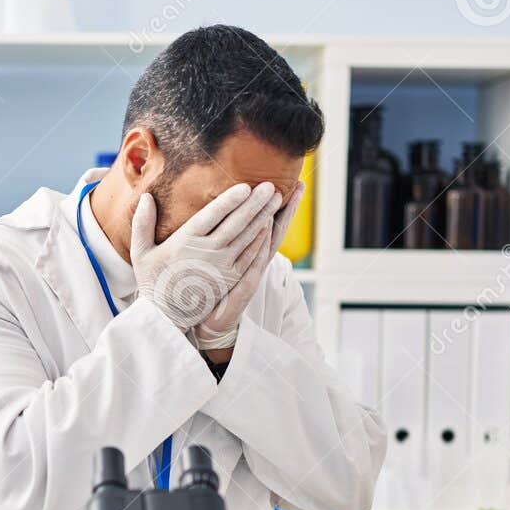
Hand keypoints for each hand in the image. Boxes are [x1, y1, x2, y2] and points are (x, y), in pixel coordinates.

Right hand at [129, 182, 279, 328]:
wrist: (165, 317)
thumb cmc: (153, 281)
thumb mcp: (141, 252)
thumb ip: (142, 224)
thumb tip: (146, 197)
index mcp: (185, 241)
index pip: (212, 215)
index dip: (230, 200)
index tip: (245, 186)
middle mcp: (206, 252)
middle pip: (235, 223)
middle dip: (254, 203)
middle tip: (269, 186)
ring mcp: (221, 266)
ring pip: (247, 237)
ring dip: (262, 216)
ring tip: (275, 199)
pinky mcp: (230, 279)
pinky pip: (249, 255)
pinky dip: (260, 239)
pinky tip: (268, 224)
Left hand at [193, 181, 300, 350]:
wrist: (209, 326)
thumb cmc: (210, 293)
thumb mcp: (216, 263)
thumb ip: (218, 240)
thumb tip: (213, 214)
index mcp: (247, 253)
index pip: (265, 224)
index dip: (276, 205)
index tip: (286, 183)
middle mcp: (254, 261)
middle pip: (274, 229)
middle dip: (287, 207)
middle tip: (299, 184)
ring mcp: (251, 273)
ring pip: (268, 242)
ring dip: (278, 220)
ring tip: (286, 196)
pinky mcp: (243, 286)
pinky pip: (254, 262)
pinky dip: (261, 246)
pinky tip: (265, 227)